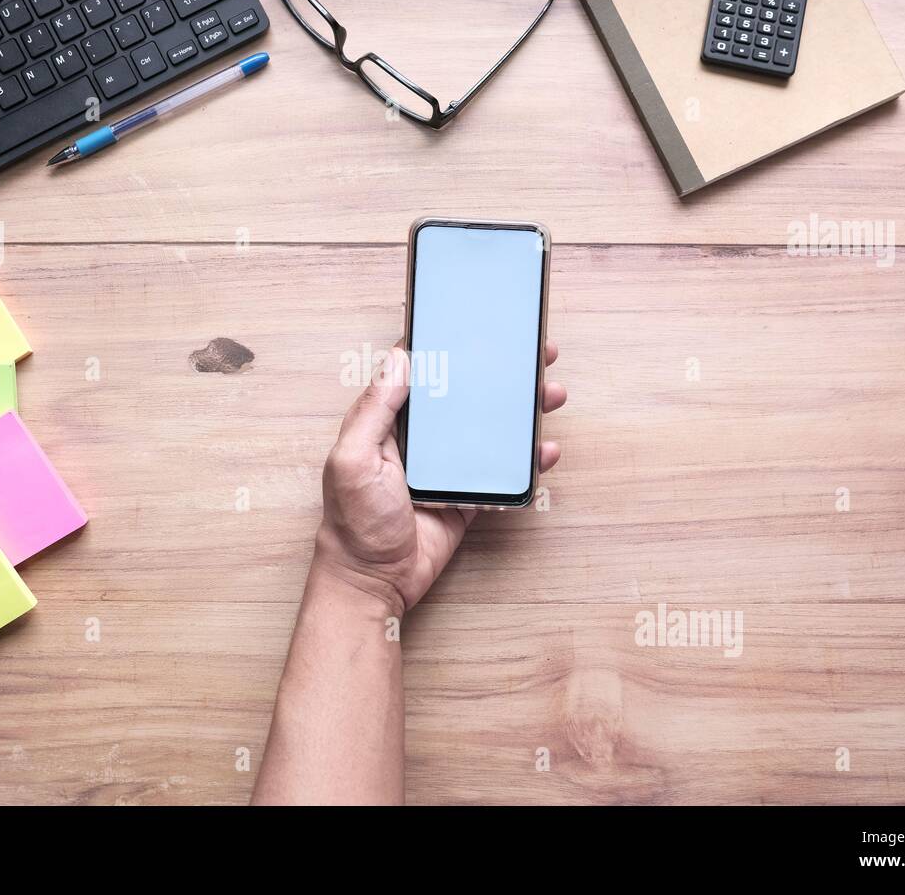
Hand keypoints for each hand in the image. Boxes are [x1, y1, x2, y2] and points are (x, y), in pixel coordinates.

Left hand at [314, 342, 566, 614]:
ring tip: (550, 395)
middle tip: (535, 354)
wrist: (373, 580)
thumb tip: (398, 360)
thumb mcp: (353, 459)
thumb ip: (375, 410)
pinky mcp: (468, 495)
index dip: (448, 346)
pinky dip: (527, 461)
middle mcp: (421, 439)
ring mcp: (447, 467)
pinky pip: (503, 472)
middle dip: (501, 373)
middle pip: (466, 395)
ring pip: (491, 429)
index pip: (422, 371)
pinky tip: (544, 451)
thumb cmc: (353, 522)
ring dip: (522, 411)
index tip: (477, 324)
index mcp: (390, 422)